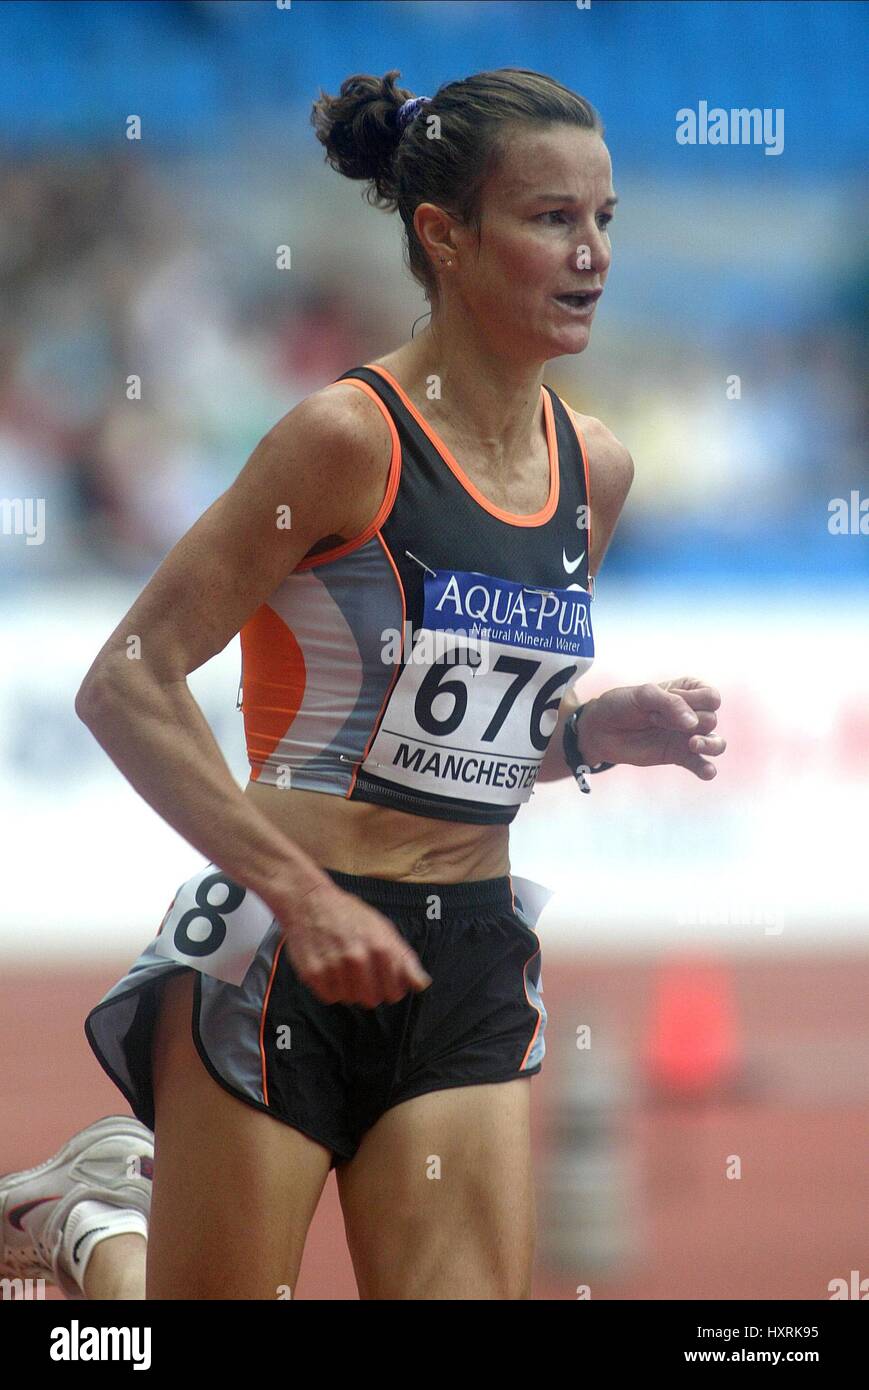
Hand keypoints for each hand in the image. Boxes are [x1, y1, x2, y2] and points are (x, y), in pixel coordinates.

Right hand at [276, 880, 431, 1007]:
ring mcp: (334, 967)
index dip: (390, 987)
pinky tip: (328, 967)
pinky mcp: (313, 974)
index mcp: (380, 948)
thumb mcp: (383, 928)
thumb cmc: (349, 914)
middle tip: (359, 969)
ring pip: (350, 1000)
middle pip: (372, 1001)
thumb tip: (422, 985)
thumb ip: (404, 958)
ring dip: (348, 988)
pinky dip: (330, 987)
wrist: (309, 901)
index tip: (382, 976)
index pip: (394, 994)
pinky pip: (330, 998)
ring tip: (342, 964)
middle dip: (369, 989)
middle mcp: (358, 959)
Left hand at [577, 678, 724, 779]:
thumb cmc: (621, 705)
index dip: (692, 701)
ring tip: (692, 744)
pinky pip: (701, 765)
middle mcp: (693, 713)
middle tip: (654, 720)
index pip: (711, 697)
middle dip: (686, 721)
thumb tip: (693, 724)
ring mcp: (687, 736)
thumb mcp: (643, 695)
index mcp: (688, 691)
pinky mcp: (679, 756)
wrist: (601, 730)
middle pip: (711, 719)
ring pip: (717, 743)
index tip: (664, 703)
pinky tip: (707, 771)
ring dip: (711, 744)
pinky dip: (707, 769)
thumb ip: (670, 703)